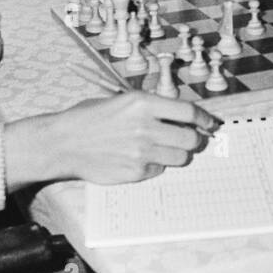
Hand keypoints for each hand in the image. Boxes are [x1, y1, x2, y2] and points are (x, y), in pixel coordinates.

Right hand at [3, 93, 220, 187]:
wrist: (62, 142)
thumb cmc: (89, 117)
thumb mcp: (120, 100)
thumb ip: (150, 107)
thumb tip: (181, 116)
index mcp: (142, 103)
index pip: (189, 112)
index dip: (205, 119)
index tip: (210, 124)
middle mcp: (145, 127)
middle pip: (191, 139)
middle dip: (193, 140)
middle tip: (188, 140)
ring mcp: (141, 152)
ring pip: (180, 158)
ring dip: (176, 154)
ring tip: (161, 149)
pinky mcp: (134, 172)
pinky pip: (159, 171)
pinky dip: (155, 166)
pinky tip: (138, 159)